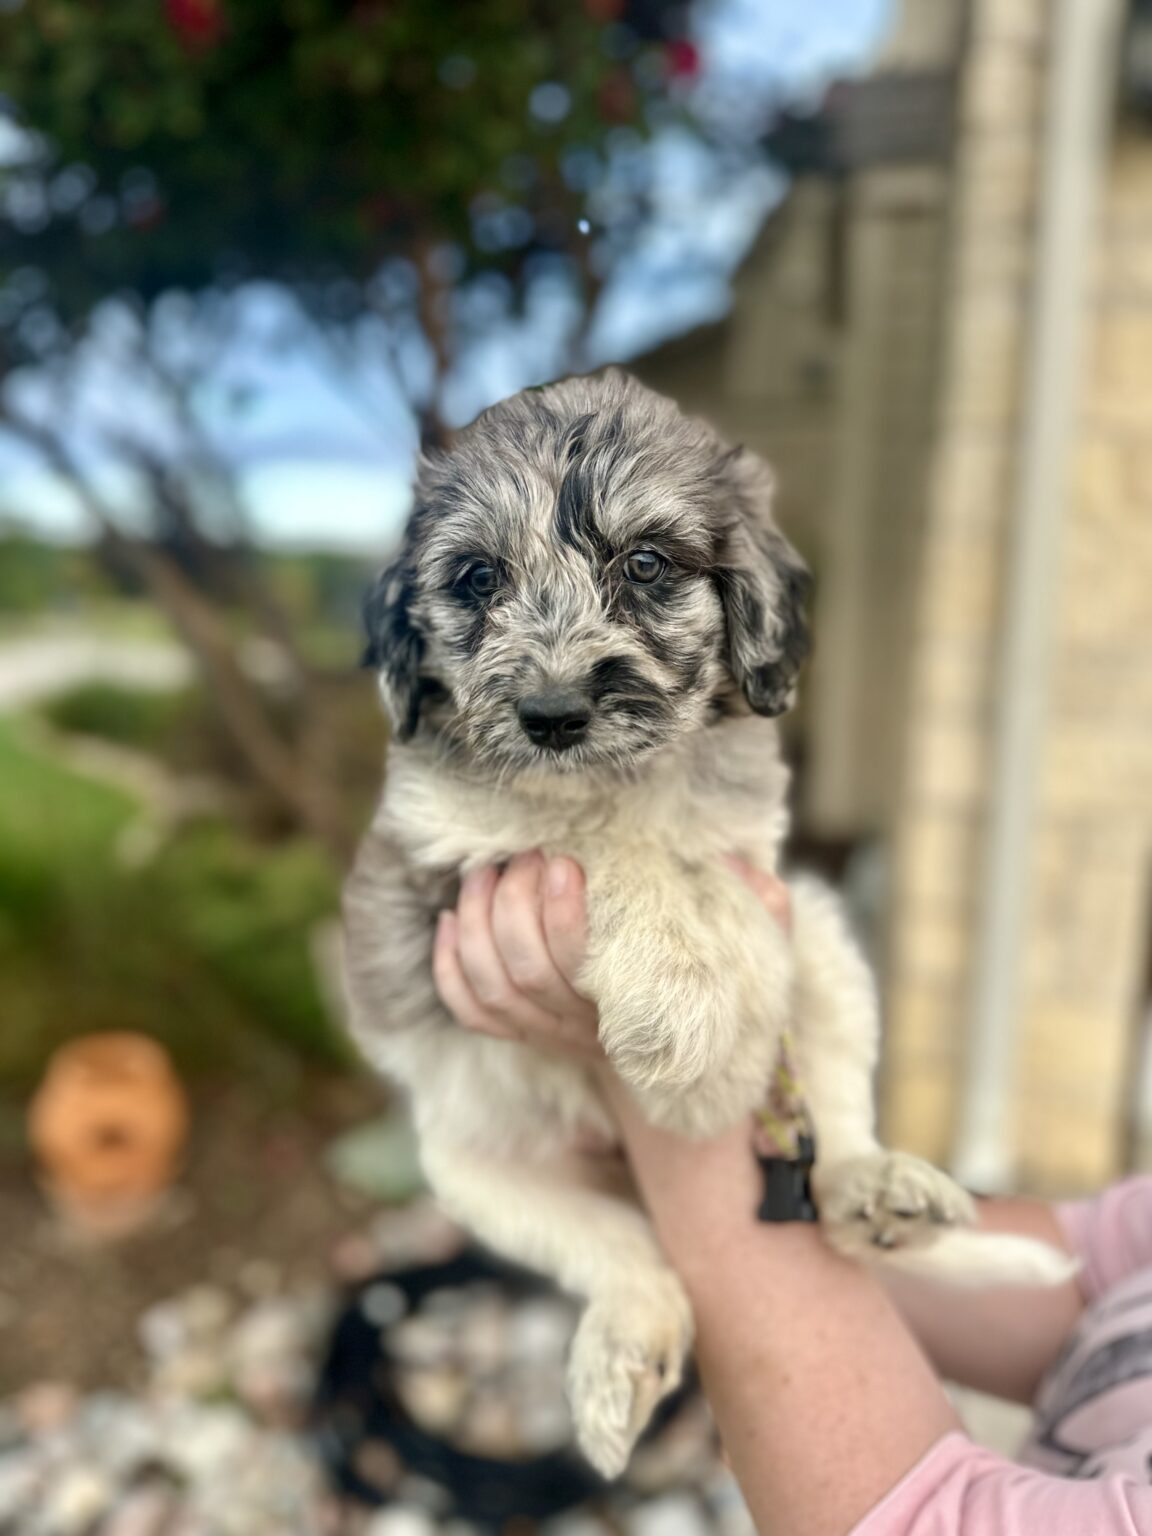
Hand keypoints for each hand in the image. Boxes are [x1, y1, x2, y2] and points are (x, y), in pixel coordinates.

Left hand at [433, 850, 791, 1057]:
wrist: (682, 1072)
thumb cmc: (714, 995)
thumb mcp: (752, 958)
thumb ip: (759, 914)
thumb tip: (743, 868)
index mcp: (631, 1007)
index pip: (575, 964)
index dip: (559, 912)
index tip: (565, 861)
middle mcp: (581, 1029)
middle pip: (523, 971)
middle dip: (512, 905)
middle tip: (525, 855)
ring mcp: (547, 1035)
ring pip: (489, 985)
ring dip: (476, 924)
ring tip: (486, 873)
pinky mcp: (522, 1036)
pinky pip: (469, 1010)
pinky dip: (449, 965)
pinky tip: (450, 917)